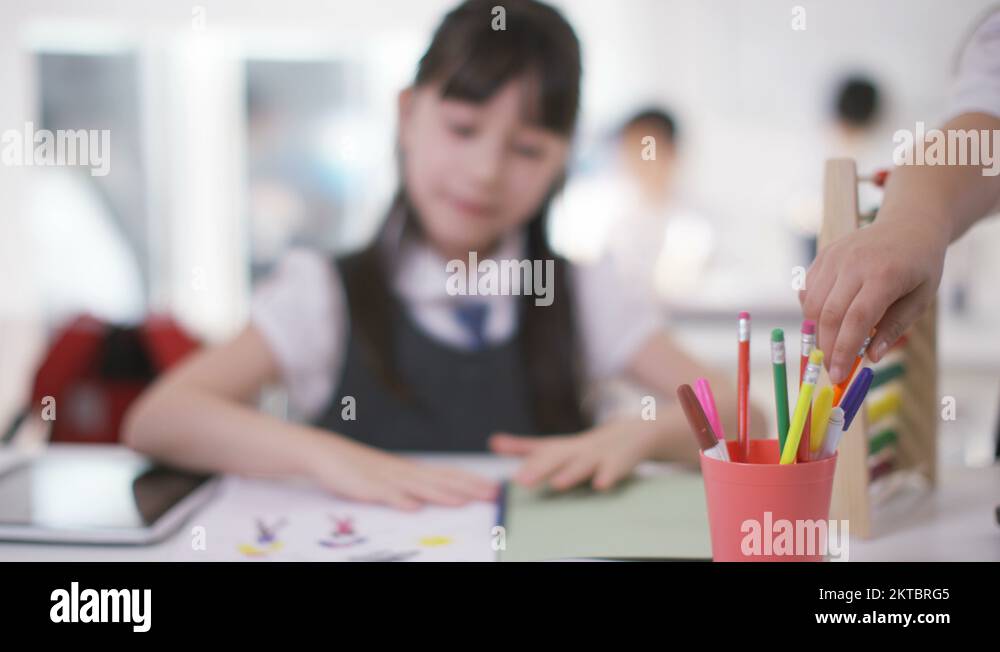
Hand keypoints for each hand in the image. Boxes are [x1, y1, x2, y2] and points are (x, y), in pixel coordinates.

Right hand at [307, 436, 498, 510]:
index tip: (494, 487)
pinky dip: (398, 500)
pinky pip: (383, 495)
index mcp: (411, 471)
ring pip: (417, 487)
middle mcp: (403, 472)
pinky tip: (412, 507)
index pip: (447, 474)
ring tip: (462, 502)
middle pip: (440, 481)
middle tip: (491, 495)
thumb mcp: (390, 477)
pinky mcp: (364, 487)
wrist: (325, 452)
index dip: (471, 481)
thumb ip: (413, 484)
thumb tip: (437, 494)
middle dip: (467, 488)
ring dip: (441, 494)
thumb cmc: (360, 469)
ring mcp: (385, 478)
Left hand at [488, 421, 657, 490]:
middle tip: (521, 481)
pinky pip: (614, 470)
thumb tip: (492, 441)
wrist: (632, 434)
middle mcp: (577, 450)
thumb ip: (525, 447)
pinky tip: (600, 485)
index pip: (541, 455)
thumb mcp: (556, 446)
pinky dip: (607, 476)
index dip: (527, 465)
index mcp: (562, 448)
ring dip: (570, 473)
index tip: (512, 478)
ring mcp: (599, 455)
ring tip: (557, 483)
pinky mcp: (619, 462)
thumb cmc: (586, 447)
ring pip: (583, 464)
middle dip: (540, 469)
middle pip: (557, 458)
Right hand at [799, 216, 947, 383]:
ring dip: (816, 331)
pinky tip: (828, 318)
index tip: (838, 376)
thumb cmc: (920, 265)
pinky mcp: (823, 255)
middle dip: (826, 348)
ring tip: (831, 344)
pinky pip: (808, 290)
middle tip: (831, 369)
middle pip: (828, 314)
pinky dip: (812, 311)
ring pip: (811, 304)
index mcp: (884, 275)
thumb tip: (871, 356)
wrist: (909, 224)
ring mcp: (835, 257)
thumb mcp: (921, 299)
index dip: (843, 351)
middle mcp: (854, 263)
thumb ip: (894, 327)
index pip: (856, 320)